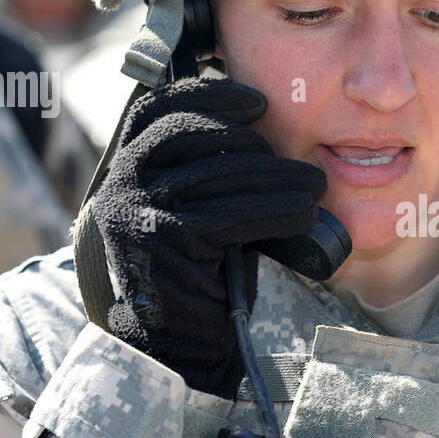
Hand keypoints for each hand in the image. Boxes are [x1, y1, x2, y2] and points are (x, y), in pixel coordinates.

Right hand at [93, 77, 325, 398]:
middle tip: (302, 169)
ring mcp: (138, 210)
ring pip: (224, 175)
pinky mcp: (165, 239)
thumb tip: (268, 137)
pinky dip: (278, 211)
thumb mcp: (197, 210)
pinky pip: (235, 215)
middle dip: (259, 147)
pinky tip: (305, 215)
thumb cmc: (198, 273)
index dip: (210, 95)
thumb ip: (212, 173)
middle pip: (200, 137)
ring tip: (316, 190)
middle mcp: (122, 183)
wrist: (176, 342)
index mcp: (126, 167)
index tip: (257, 101)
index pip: (161, 109)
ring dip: (281, 181)